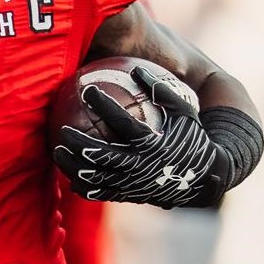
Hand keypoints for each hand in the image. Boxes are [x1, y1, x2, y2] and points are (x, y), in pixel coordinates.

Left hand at [53, 65, 227, 207]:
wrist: (205, 178)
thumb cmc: (193, 138)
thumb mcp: (185, 112)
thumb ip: (162, 91)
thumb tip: (138, 67)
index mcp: (154, 143)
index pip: (123, 122)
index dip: (104, 105)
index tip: (88, 89)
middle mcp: (142, 165)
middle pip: (102, 154)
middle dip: (80, 142)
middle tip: (64, 130)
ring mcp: (135, 183)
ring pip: (98, 177)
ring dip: (74, 166)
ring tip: (58, 153)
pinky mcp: (132, 196)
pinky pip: (104, 193)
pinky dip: (86, 186)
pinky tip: (72, 178)